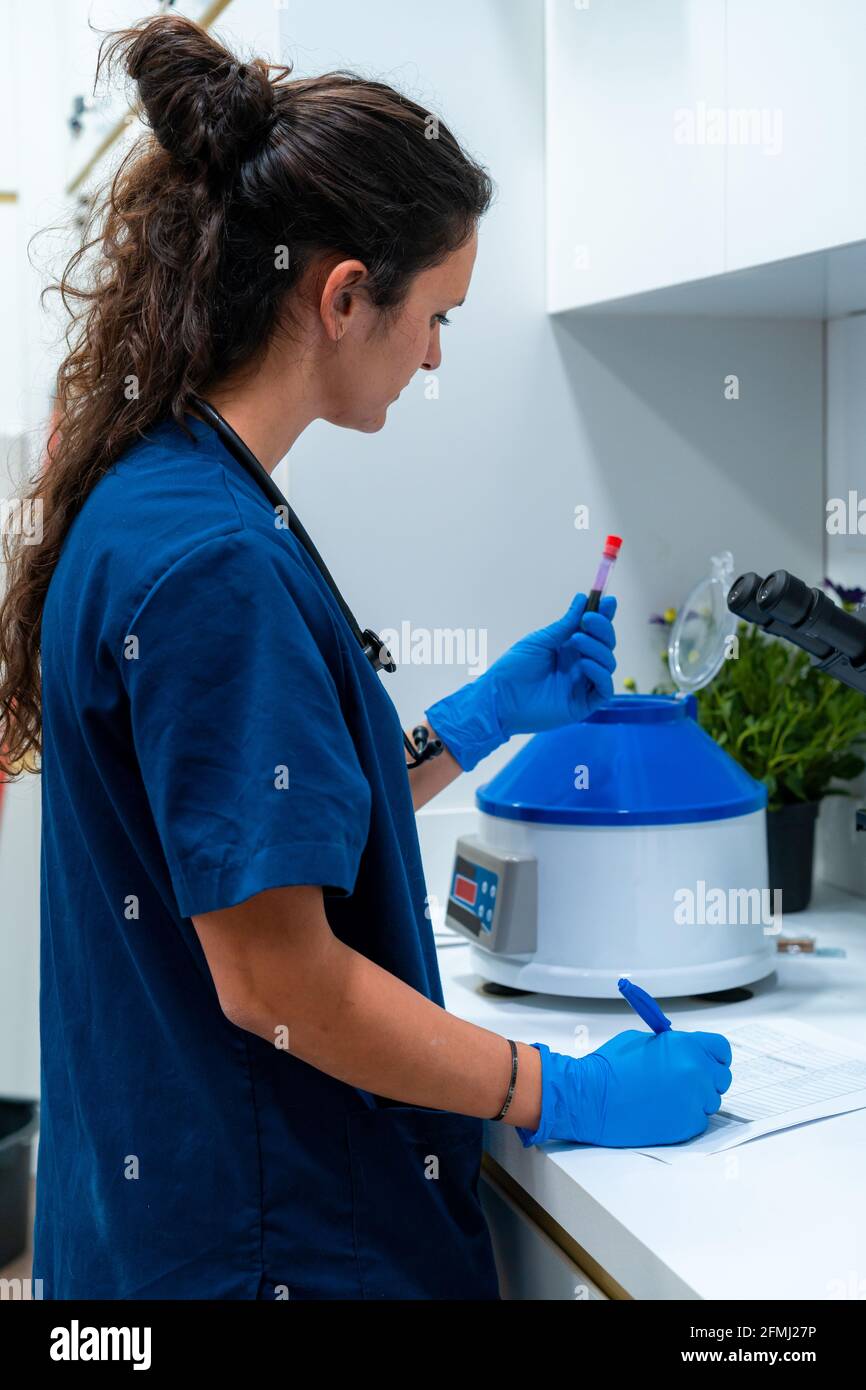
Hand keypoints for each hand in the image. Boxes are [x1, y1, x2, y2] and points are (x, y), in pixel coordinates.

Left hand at [491, 591, 616, 736]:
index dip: (605, 615)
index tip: (609, 600)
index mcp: (569, 648)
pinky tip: (585, 663)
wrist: (500, 698)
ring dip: (597, 648)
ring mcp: (583, 684)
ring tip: (576, 639)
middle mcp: (580, 664)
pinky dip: (599, 673)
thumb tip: (583, 599)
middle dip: (602, 628)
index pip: (595, 630)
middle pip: (606, 644)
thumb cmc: (514, 669)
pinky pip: (604, 688)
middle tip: (588, 619)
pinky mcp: (584, 704)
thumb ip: (565, 624)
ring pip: (608, 663)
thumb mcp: (541, 641)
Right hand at [516, 1029, 732, 1148]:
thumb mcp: (644, 1041)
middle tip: (686, 1081)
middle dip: (707, 1078)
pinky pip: (698, 1121)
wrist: (592, 1097)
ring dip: (696, 1099)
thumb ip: (673, 1046)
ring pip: (711, 1101)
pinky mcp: (686, 1126)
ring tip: (667, 1097)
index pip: (722, 1049)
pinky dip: (686, 1117)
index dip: (715, 1055)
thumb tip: (686, 1053)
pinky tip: (663, 1111)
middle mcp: (696, 1072)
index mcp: (687, 1046)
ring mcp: (693, 1101)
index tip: (709, 1060)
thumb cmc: (610, 1068)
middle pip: (722, 1077)